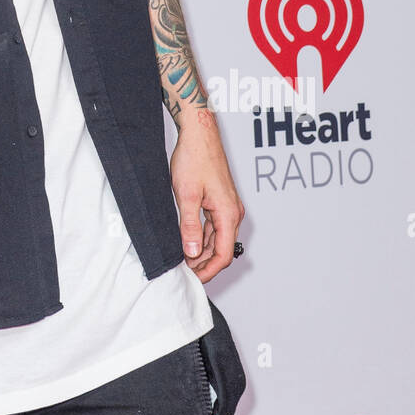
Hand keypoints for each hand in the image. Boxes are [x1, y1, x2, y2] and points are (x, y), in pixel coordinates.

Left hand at [170, 113, 244, 283]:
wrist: (199, 134)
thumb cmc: (194, 158)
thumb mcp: (186, 195)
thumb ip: (189, 226)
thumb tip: (190, 252)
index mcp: (228, 214)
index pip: (223, 254)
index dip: (208, 271)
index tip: (193, 279)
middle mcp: (232, 213)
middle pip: (221, 249)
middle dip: (203, 264)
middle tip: (183, 273)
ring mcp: (226, 206)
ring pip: (216, 238)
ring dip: (200, 251)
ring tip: (181, 260)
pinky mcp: (219, 200)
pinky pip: (212, 226)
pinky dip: (200, 236)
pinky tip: (186, 241)